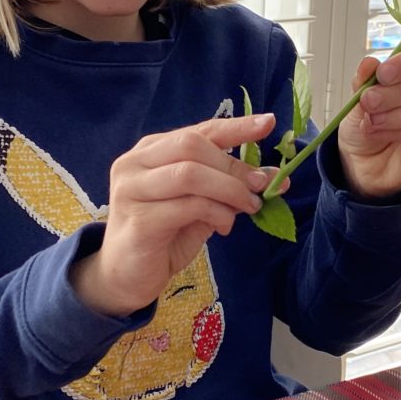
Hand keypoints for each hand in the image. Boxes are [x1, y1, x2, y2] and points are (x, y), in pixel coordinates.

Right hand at [71, 114, 282, 315]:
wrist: (126, 276)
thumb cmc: (165, 235)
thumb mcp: (202, 206)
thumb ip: (229, 187)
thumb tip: (274, 177)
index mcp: (151, 151)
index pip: (198, 130)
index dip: (236, 126)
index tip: (268, 123)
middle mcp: (135, 163)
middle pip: (192, 146)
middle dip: (233, 165)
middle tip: (261, 186)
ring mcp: (132, 190)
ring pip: (189, 174)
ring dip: (229, 189)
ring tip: (249, 207)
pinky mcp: (138, 220)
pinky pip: (187, 206)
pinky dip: (216, 212)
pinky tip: (224, 226)